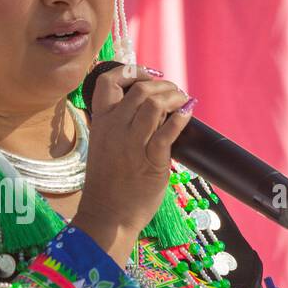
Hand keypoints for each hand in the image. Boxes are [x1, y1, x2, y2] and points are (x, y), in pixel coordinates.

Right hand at [74, 65, 195, 262]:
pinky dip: (182, 118)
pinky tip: (188, 113)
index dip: (131, 71)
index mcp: (100, 123)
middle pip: (140, 90)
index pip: (108, 82)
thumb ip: (120, 125)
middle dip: (162, 85)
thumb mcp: (105, 146)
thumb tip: (150, 106)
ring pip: (154, 105)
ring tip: (182, 101)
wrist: (108, 215)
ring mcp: (131, 145)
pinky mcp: (151, 161)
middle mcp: (114, 129)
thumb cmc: (108, 183)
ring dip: (174, 97)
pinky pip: (169, 131)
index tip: (147, 75)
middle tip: (174, 92)